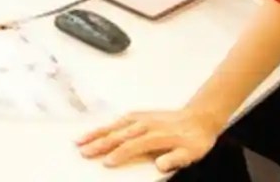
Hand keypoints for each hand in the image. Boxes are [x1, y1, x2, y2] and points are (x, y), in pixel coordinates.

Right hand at [77, 108, 222, 172]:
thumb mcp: (191, 153)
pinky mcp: (138, 115)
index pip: (134, 146)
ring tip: (80, 140)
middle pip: (118, 135)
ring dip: (96, 133)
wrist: (198, 118)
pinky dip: (104, 126)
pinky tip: (95, 131)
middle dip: (99, 144)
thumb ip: (175, 159)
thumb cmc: (194, 139)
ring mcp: (140, 118)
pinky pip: (117, 120)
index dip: (119, 155)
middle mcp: (145, 125)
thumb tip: (160, 165)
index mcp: (157, 136)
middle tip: (84, 152)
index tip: (106, 163)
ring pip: (114, 126)